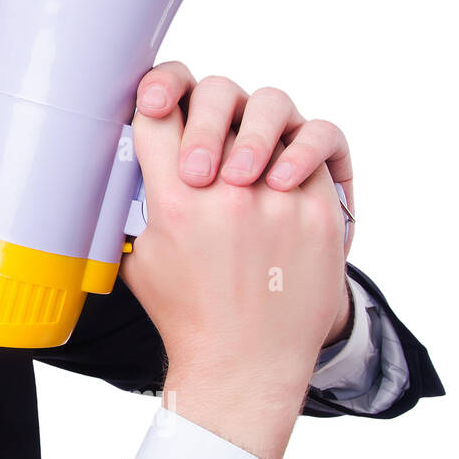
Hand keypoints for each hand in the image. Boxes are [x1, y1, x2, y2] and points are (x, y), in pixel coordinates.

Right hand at [122, 64, 351, 458]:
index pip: (158, 113)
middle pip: (214, 96)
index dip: (154, 96)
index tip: (156, 103)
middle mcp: (226, 193)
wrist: (246, 363)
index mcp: (173, 203)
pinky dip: (296, 149)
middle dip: (202, 103)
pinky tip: (279, 168)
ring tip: (242, 152)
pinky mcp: (320, 209)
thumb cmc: (188, 315)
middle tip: (201, 129)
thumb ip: (139, 205)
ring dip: (251, 123)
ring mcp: (278, 198)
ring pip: (270, 112)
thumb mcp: (137, 258)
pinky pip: (315, 145)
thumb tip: (137, 164)